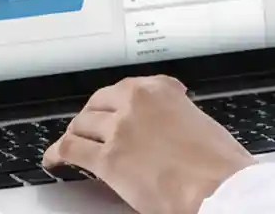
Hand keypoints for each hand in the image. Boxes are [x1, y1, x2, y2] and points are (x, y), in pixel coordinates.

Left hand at [43, 76, 253, 213]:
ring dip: (75, 135)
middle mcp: (136, 103)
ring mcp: (119, 129)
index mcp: (160, 90)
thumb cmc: (219, 162)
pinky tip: (54, 159)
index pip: (126, 88)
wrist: (218, 187)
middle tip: (88, 127)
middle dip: (91, 116)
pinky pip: (70, 149)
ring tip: (70, 145)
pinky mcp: (107, 159)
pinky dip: (57, 154)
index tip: (114, 107)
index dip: (115, 100)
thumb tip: (167, 126)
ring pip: (81, 125)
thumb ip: (176, 115)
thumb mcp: (200, 122)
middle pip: (98, 103)